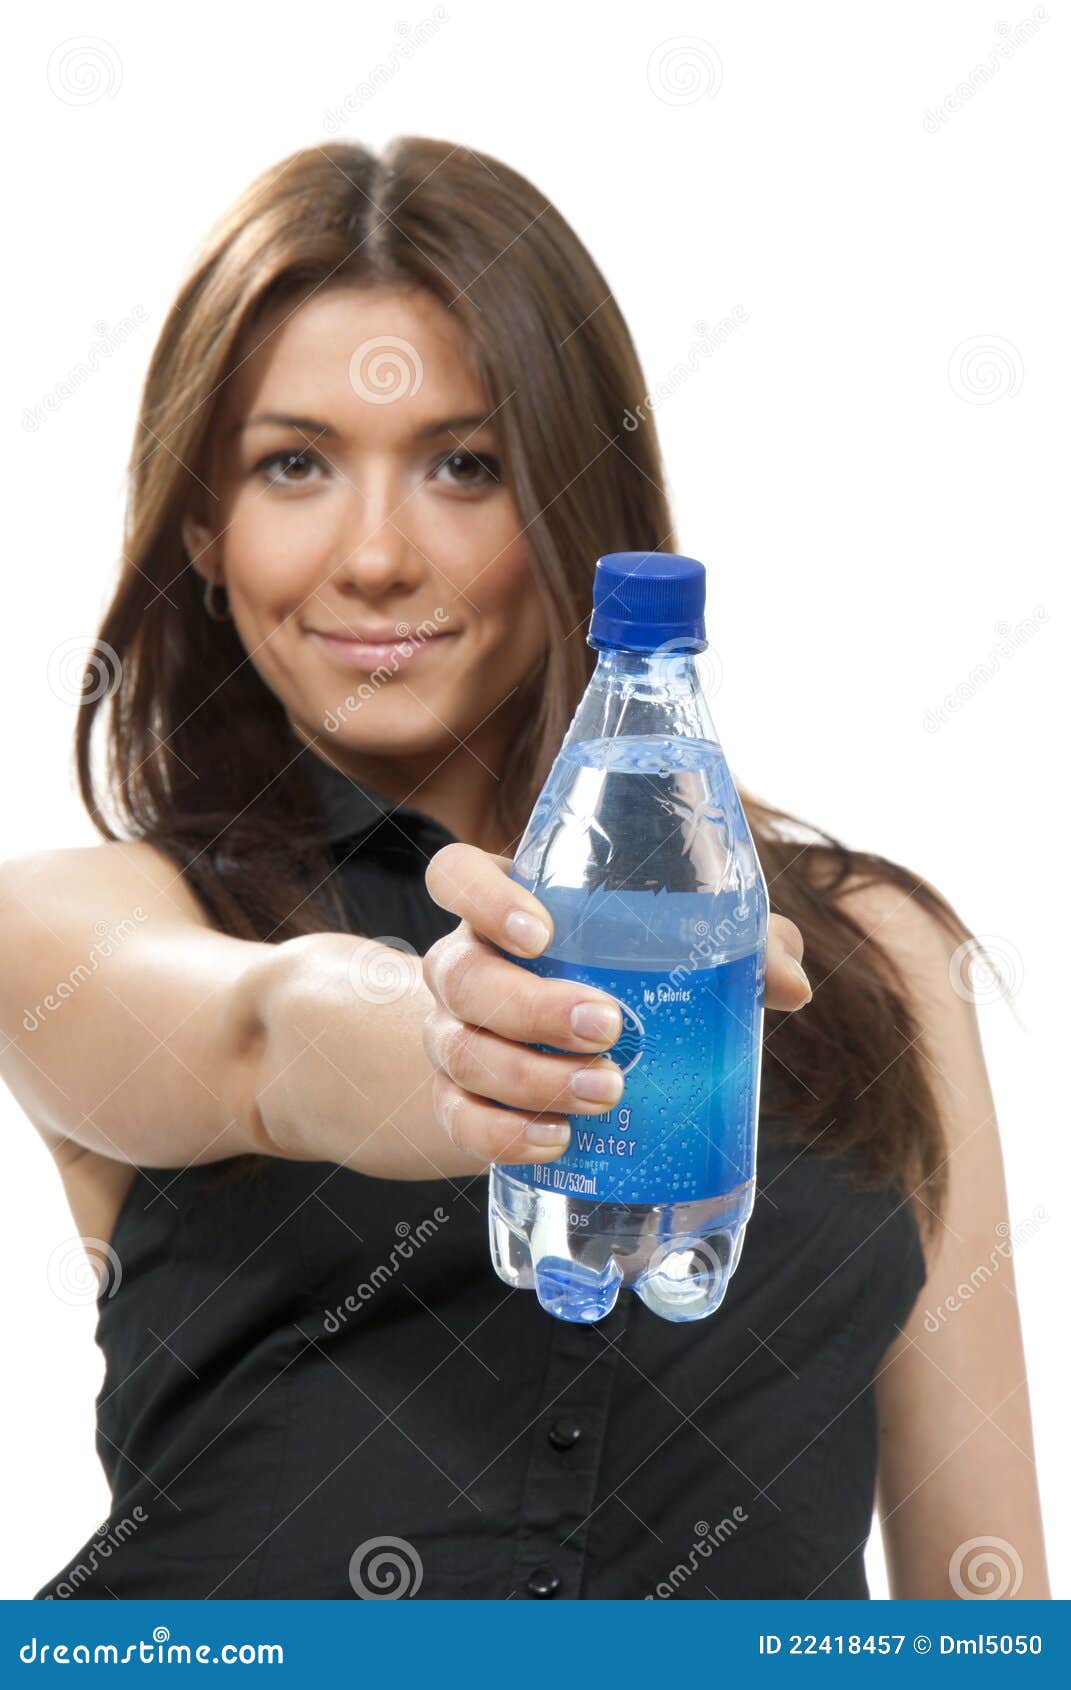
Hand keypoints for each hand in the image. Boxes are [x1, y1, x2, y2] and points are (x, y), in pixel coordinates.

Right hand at [422, 844, 810, 1170]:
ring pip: (461, 1048)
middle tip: (608, 1028)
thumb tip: (790, 984)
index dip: (483, 898)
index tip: (541, 932)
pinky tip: (557, 1141)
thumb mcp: (668, 954)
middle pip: (463, 972)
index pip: (456, 876)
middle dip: (533, 1006)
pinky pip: (460, 1117)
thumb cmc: (612, 986)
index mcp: (507, 910)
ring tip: (604, 1094)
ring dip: (531, 1076)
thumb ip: (736, 946)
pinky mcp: (454, 1102)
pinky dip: (504, 1133)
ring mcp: (450, 1034)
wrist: (531, 1067)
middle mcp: (466, 965)